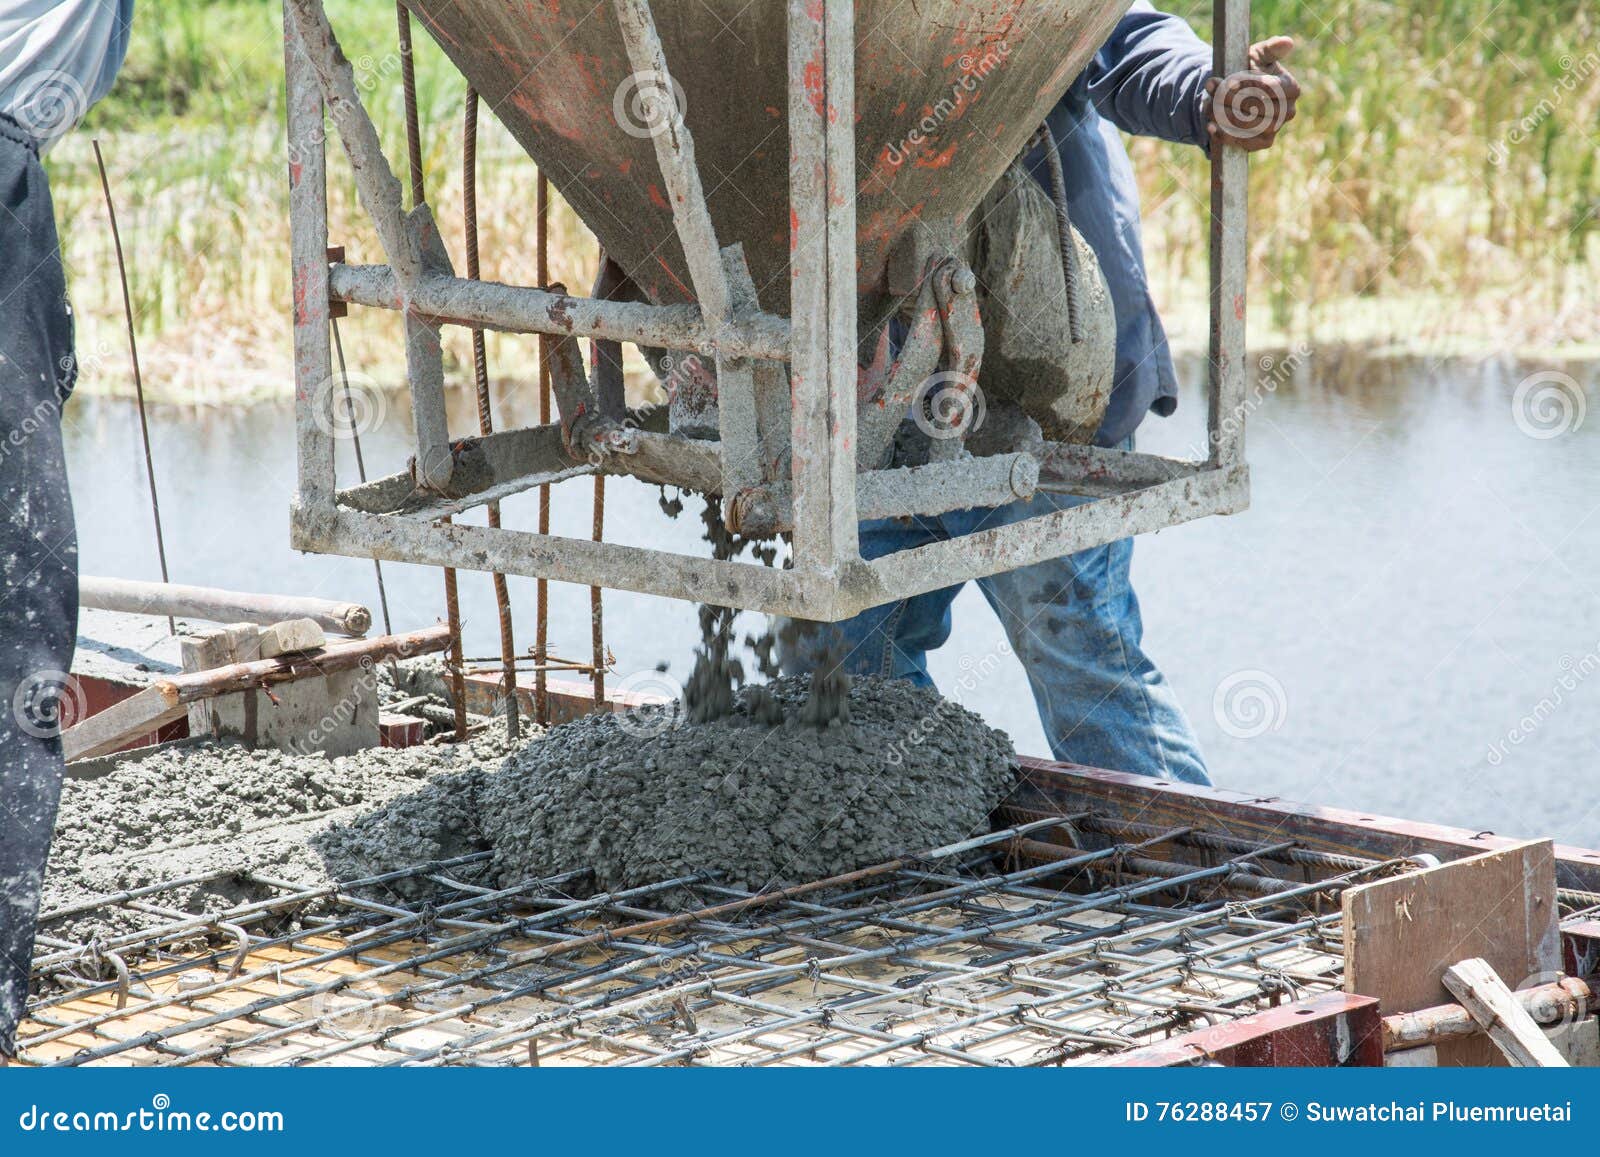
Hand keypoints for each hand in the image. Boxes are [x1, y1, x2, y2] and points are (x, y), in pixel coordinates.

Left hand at [1205, 35, 1298, 151]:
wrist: (1237, 94)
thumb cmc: (1250, 70)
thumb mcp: (1258, 55)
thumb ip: (1271, 48)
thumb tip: (1287, 42)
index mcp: (1290, 88)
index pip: (1270, 88)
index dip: (1248, 85)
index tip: (1228, 81)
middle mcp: (1287, 111)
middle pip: (1259, 109)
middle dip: (1231, 99)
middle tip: (1211, 89)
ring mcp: (1276, 128)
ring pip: (1250, 127)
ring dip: (1225, 116)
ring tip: (1208, 105)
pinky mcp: (1263, 143)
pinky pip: (1245, 143)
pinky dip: (1225, 135)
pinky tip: (1211, 126)